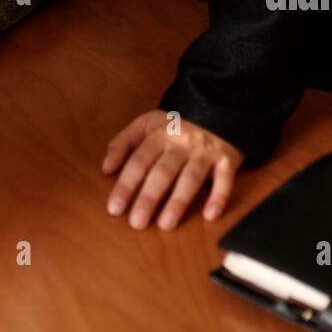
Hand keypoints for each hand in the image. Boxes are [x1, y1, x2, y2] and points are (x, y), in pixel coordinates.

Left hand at [102, 109, 244, 229]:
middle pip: (163, 171)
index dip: (126, 185)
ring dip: (178, 202)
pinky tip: (210, 215)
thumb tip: (106, 167)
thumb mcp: (146, 124)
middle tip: (137, 222)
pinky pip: (224, 179)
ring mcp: (204, 151)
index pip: (139, 161)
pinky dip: (219, 197)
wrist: (217, 107)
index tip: (115, 208)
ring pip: (190, 177)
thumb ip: (124, 142)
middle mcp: (181, 142)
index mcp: (159, 134)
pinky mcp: (226, 159)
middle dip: (149, 198)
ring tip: (165, 224)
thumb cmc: (176, 123)